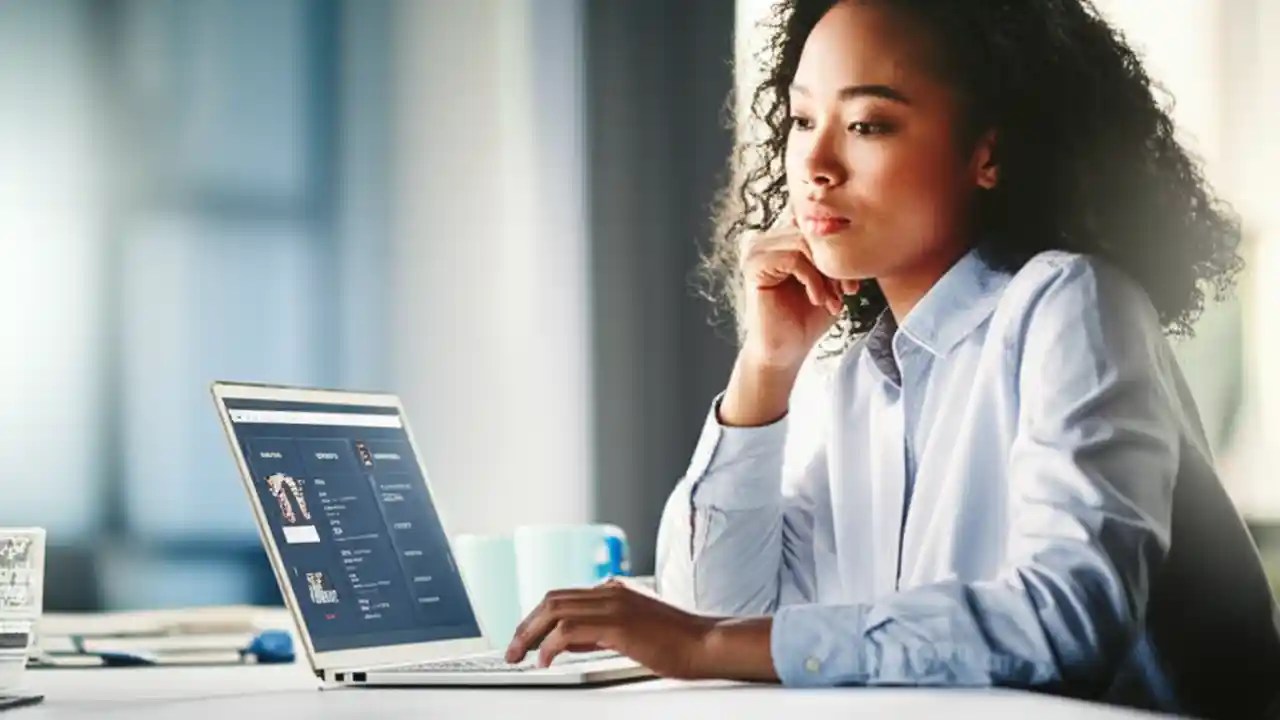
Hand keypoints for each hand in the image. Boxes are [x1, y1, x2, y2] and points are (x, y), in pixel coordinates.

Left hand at [504, 579, 775, 680]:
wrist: (708, 643)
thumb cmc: (678, 642)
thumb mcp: (634, 632)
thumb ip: (602, 630)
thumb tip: (572, 640)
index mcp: (614, 590)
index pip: (563, 596)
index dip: (537, 616)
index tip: (523, 638)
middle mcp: (611, 591)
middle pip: (552, 598)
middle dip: (525, 624)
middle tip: (511, 650)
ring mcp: (614, 605)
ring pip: (555, 609)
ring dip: (530, 634)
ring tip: (519, 656)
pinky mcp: (619, 624)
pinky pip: (570, 630)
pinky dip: (550, 645)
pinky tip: (545, 661)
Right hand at [739, 211, 853, 371]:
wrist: (785, 352)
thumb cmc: (806, 318)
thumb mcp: (829, 280)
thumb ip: (834, 254)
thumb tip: (854, 229)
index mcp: (780, 239)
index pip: (815, 224)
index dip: (838, 249)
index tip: (852, 282)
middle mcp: (764, 239)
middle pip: (811, 233)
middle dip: (836, 263)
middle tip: (847, 291)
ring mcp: (755, 251)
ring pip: (804, 244)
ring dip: (826, 274)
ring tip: (833, 299)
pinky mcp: (754, 266)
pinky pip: (793, 259)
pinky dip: (812, 280)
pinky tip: (818, 300)